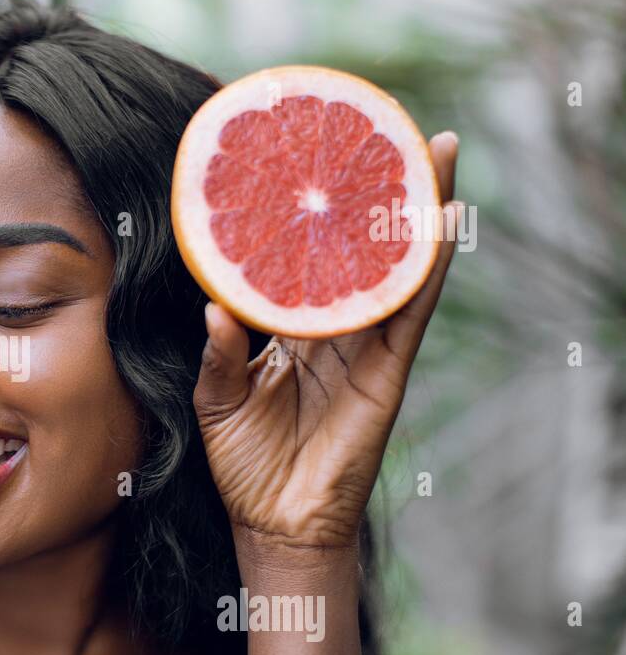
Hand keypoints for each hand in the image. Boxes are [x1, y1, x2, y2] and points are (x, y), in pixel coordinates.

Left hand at [193, 132, 460, 562]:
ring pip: (396, 267)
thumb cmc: (245, 465)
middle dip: (376, 196)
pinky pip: (410, 310)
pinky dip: (426, 266)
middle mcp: (333, 331)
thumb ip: (220, 354)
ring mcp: (366, 347)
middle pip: (361, 251)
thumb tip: (214, 307)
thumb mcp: (217, 402)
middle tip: (387, 130)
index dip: (313, 218)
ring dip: (417, 211)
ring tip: (432, 152)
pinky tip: (441, 222)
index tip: (315, 165)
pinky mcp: (388, 371)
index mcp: (292, 333)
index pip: (306, 262)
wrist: (275, 524)